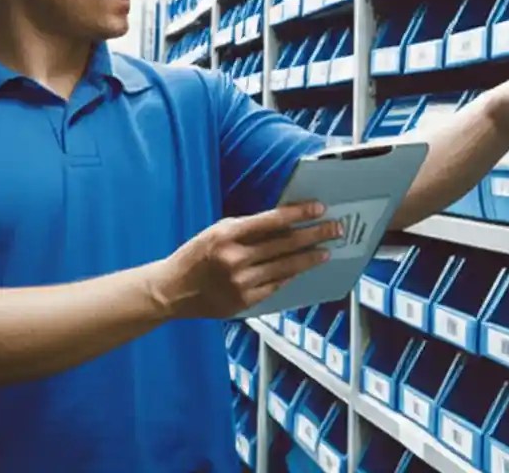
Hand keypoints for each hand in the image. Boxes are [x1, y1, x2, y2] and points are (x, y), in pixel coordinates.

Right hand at [154, 202, 341, 318]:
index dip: (299, 214)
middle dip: (314, 235)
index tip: (320, 208)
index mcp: (227, 235)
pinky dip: (291, 275)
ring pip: (285, 267)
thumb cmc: (197, 255)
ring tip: (326, 250)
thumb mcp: (217, 232)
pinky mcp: (244, 301)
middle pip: (285, 244)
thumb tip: (285, 223)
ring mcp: (241, 282)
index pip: (271, 221)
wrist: (172, 290)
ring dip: (310, 258)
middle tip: (336, 229)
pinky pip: (276, 286)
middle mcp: (235, 258)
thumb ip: (248, 229)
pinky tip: (303, 269)